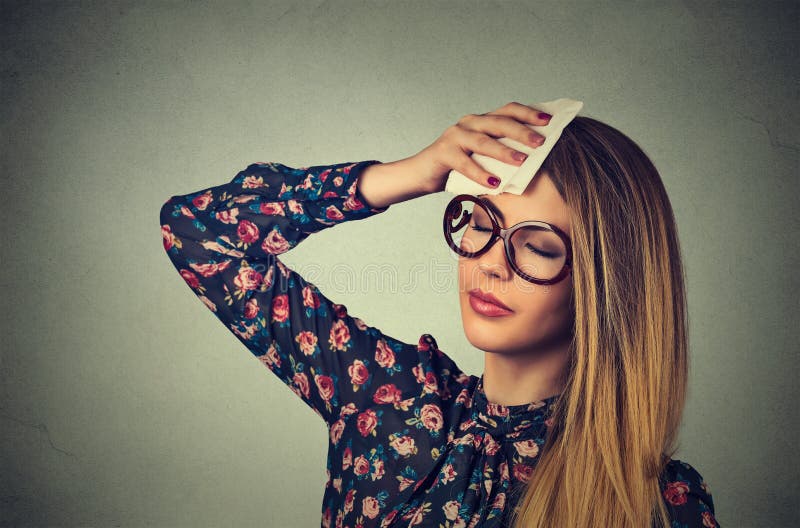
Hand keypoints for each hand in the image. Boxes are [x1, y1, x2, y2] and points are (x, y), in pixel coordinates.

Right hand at [411, 102, 552, 192]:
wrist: (421, 174)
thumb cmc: (457, 167)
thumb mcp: (483, 157)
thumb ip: (502, 153)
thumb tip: (535, 160)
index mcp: (481, 121)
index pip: (508, 110)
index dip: (528, 113)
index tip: (550, 121)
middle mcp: (469, 123)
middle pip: (499, 122)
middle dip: (522, 132)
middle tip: (540, 142)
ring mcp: (455, 136)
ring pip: (483, 141)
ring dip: (504, 151)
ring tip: (522, 161)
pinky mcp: (443, 153)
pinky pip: (465, 164)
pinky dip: (481, 174)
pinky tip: (495, 183)